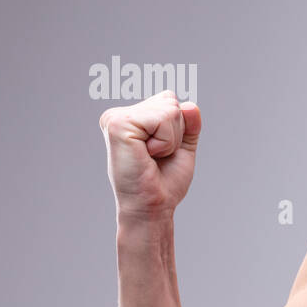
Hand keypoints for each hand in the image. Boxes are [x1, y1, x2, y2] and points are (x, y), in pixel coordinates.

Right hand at [99, 90, 201, 219]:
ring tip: (151, 157)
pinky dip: (165, 141)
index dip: (178, 129)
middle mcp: (119, 114)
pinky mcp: (117, 124)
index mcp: (131, 117)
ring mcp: (115, 117)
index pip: (169, 101)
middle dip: (175, 132)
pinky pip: (162, 118)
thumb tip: (191, 105)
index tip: (161, 151)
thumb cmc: (164, 181)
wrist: (153, 206)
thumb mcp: (183, 147)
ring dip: (171, 139)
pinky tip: (147, 155)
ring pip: (169, 109)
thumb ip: (189, 124)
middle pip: (170, 101)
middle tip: (157, 156)